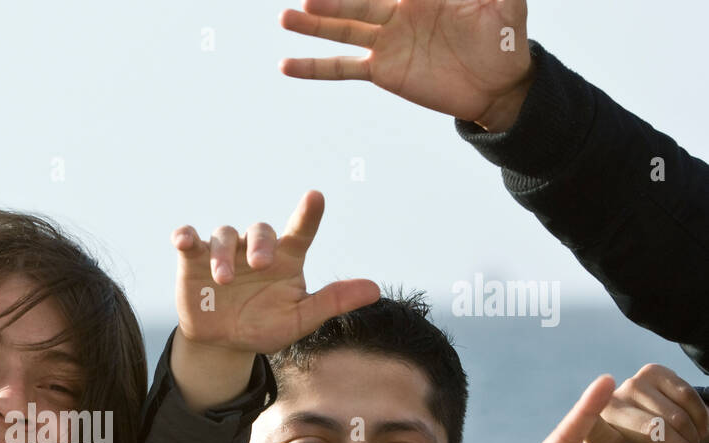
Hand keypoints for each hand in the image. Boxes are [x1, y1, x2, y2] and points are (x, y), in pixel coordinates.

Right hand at [172, 190, 379, 357]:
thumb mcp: (299, 320)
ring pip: (224, 235)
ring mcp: (224, 252)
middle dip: (260, 244)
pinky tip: (183, 239)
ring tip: (224, 281)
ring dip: (223, 254)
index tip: (316, 197)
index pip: (300, 231)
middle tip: (259, 265)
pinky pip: (189, 238)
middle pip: (260, 230)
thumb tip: (375, 290)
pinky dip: (185, 236)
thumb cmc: (264, 326)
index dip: (308, 214)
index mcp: (284, 259)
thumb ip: (332, 302)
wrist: (223, 343)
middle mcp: (255, 249)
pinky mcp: (194, 259)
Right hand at [280, 0, 533, 131]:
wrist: (500, 85)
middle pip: (357, 1)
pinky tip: (287, 66)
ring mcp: (387, 43)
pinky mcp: (382, 72)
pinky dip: (315, 68)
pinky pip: (343, 68)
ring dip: (314, 25)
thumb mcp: (505, 1)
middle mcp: (399, 13)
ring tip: (286, 18)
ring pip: (343, 30)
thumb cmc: (506, 37)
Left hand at [584, 364, 706, 442]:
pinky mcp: (652, 372)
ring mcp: (631, 385)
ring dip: (694, 434)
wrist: (637, 432)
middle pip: (655, 428)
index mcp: (596, 434)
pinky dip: (701, 416)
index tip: (607, 387)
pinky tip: (698, 427)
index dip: (594, 405)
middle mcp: (610, 404)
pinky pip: (688, 396)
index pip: (594, 426)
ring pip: (677, 415)